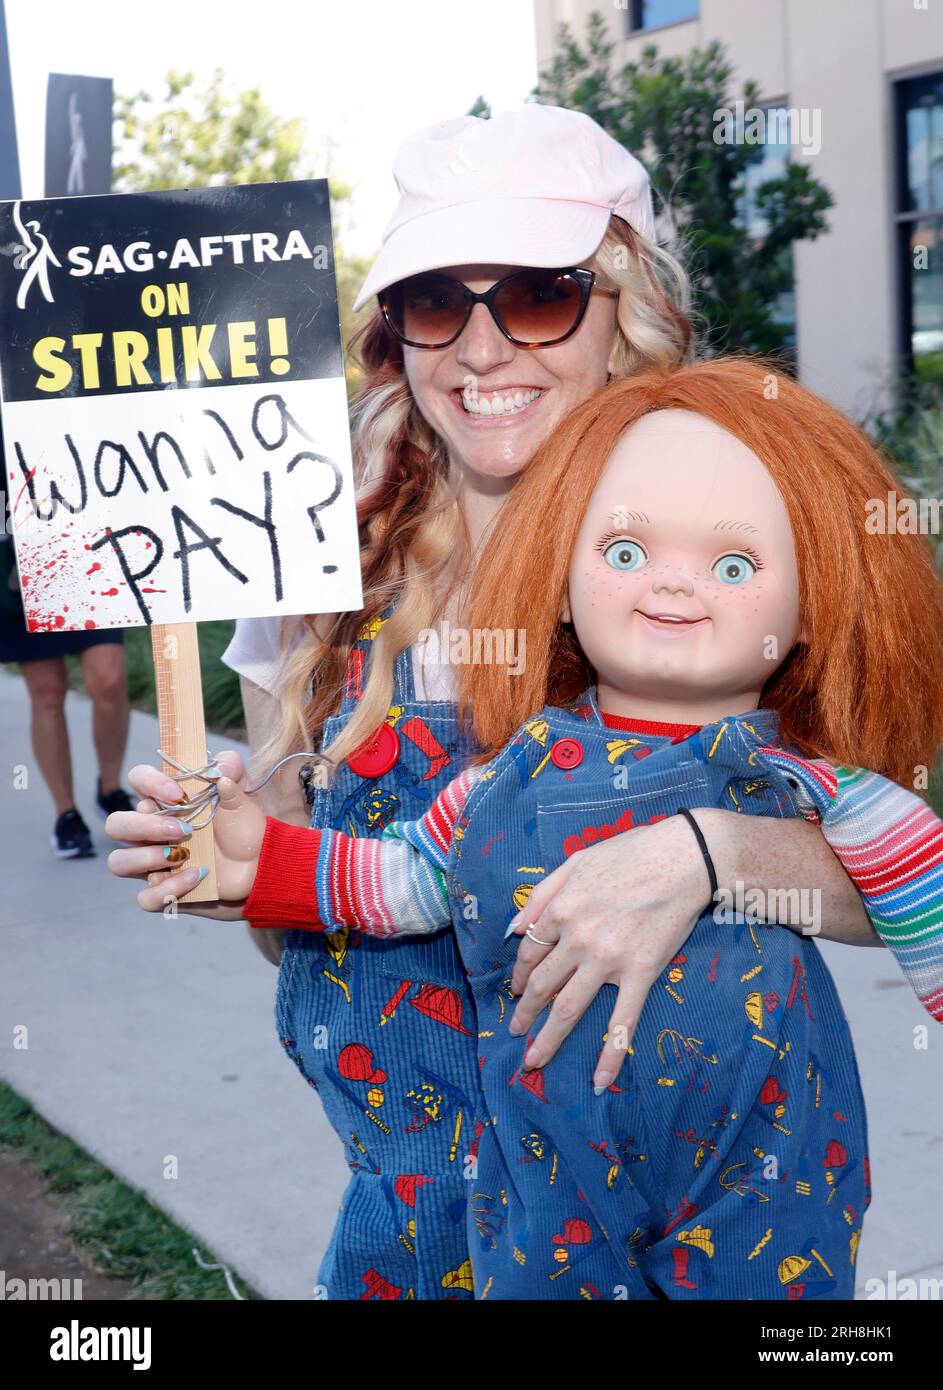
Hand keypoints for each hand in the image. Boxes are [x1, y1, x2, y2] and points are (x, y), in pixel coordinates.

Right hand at [105, 749, 266, 917]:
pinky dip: (171, 889)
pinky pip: (146, 898)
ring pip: (119, 862)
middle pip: (116, 824)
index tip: (179, 794)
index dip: (150, 783)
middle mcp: (151, 832)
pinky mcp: (164, 893)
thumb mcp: (244, 793)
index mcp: (165, 802)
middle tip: (183, 830)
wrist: (261, 865)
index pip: (137, 780)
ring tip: (182, 855)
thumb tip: (219, 768)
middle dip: (145, 826)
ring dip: (147, 858)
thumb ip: (233, 769)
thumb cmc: (244, 826)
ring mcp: (153, 864)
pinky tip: (197, 876)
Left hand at [506, 815, 709, 1089]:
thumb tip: (514, 927)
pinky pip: (622, 1022)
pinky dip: (610, 1054)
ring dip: (548, 1038)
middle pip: (542, 985)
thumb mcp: (577, 861)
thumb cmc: (631, 853)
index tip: (516, 989)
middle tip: (515, 1031)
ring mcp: (608, 960)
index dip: (520, 973)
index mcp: (561, 910)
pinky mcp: (640, 974)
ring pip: (569, 1008)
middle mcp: (578, 939)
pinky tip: (600, 1080)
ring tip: (533, 1059)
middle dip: (524, 1011)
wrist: (685, 859)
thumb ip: (542, 893)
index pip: (530, 951)